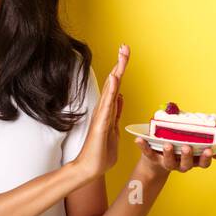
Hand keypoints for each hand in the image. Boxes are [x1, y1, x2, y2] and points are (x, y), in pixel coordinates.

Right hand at [73, 44, 129, 179]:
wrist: (90, 168)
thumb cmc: (101, 153)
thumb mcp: (114, 130)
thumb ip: (116, 114)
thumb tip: (119, 98)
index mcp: (108, 111)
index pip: (117, 86)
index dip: (121, 70)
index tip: (124, 54)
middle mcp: (104, 110)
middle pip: (114, 82)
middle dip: (120, 64)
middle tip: (125, 46)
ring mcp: (102, 116)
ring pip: (112, 89)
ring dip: (117, 71)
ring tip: (122, 55)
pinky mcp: (101, 124)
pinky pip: (108, 104)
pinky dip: (111, 90)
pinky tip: (114, 77)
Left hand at [136, 138, 215, 173]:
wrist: (155, 159)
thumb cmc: (177, 145)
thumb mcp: (189, 139)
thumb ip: (201, 136)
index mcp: (192, 159)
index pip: (203, 162)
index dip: (207, 157)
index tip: (210, 150)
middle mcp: (181, 164)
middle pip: (187, 164)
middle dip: (188, 156)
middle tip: (187, 147)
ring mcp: (166, 162)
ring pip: (170, 163)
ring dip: (169, 154)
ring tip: (167, 144)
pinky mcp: (152, 158)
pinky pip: (147, 153)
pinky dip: (143, 146)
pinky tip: (138, 139)